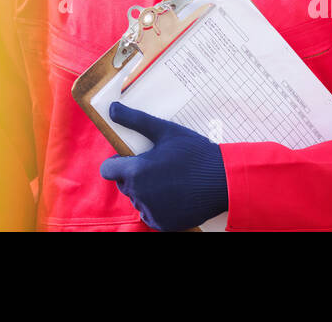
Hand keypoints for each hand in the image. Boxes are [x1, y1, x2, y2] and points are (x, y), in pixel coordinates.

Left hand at [98, 101, 228, 230]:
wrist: (223, 180)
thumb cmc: (194, 153)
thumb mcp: (165, 131)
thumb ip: (135, 120)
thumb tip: (113, 108)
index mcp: (136, 171)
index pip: (108, 169)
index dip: (117, 162)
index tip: (132, 158)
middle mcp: (140, 195)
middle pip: (124, 184)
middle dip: (134, 175)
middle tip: (157, 166)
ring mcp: (151, 211)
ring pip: (137, 199)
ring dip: (146, 191)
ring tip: (169, 179)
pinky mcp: (163, 224)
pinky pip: (150, 213)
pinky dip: (157, 206)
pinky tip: (174, 194)